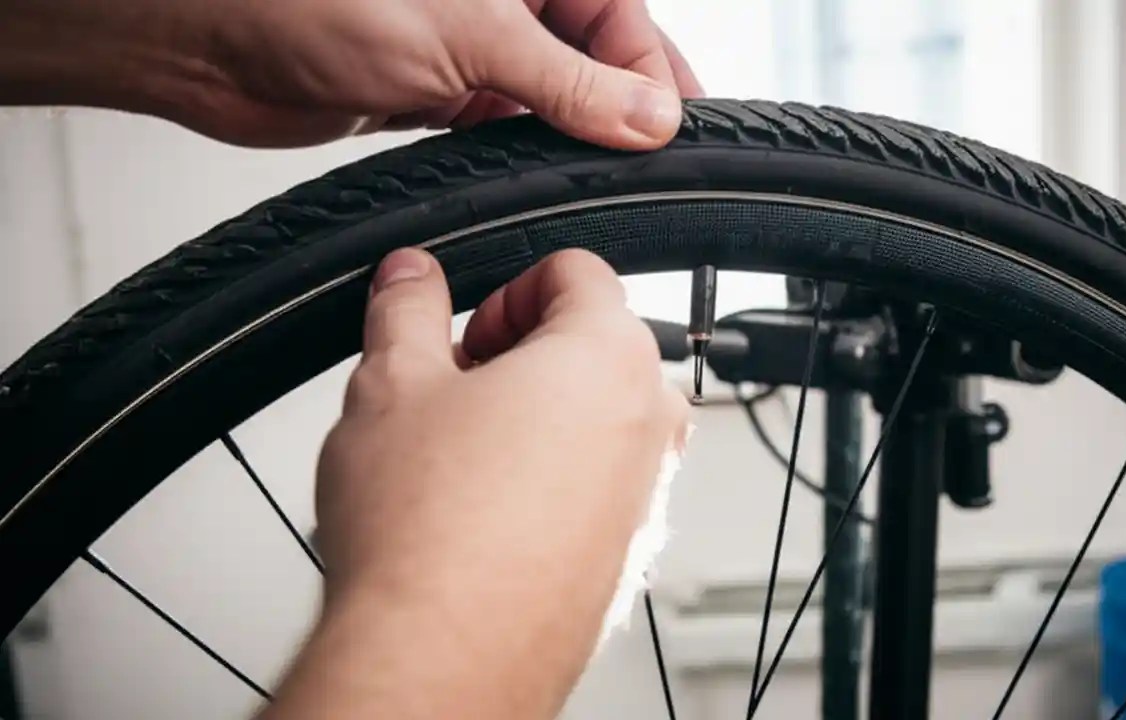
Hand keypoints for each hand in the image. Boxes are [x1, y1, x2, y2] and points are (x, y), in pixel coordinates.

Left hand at [1, 0, 702, 148]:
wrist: (213, 42)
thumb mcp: (472, 37)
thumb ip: (568, 83)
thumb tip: (645, 116)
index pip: (619, 14)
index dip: (650, 71)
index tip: (666, 128)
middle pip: (592, 53)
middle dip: (619, 104)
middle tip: (644, 157)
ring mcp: (467, 42)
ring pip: (549, 92)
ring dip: (570, 132)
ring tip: (594, 169)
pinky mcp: (435, 89)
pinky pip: (502, 122)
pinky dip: (521, 149)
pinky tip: (534, 172)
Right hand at [264, 248, 687, 718]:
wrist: (440, 661)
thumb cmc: (427, 537)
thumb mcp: (391, 385)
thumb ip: (406, 310)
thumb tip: (411, 278)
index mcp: (610, 357)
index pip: (576, 270)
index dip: (505, 287)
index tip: (465, 325)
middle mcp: (649, 423)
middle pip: (592, 346)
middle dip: (519, 355)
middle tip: (452, 390)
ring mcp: (647, 495)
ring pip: (594, 422)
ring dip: (531, 420)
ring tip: (457, 457)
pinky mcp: (627, 555)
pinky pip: (595, 489)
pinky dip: (548, 483)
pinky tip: (480, 514)